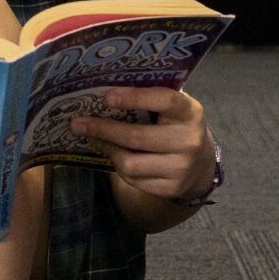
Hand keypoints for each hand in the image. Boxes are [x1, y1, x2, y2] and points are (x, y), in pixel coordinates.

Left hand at [71, 87, 214, 203]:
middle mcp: (189, 141)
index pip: (164, 100)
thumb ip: (149, 98)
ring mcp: (181, 168)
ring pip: (130, 163)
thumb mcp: (172, 109)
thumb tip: (102, 90)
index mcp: (190, 112)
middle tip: (77, 123)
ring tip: (94, 138)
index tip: (106, 96)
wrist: (201, 164)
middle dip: (103, 129)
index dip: (135, 97)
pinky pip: (133, 179)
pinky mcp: (171, 189)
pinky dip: (118, 166)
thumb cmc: (176, 125)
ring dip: (107, 149)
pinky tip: (113, 154)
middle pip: (137, 136)